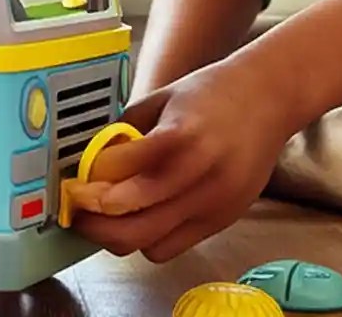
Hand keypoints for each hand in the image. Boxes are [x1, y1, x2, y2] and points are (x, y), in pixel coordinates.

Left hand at [67, 57, 303, 262]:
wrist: (269, 99)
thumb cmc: (210, 93)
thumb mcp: (160, 99)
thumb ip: (125, 132)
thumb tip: (87, 161)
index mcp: (180, 136)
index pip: (120, 171)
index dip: (89, 180)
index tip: (73, 180)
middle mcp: (199, 173)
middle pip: (131, 219)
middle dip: (93, 220)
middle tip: (77, 208)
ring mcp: (214, 202)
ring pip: (148, 241)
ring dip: (116, 234)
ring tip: (102, 217)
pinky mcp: (222, 219)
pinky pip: (170, 247)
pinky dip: (146, 238)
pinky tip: (137, 217)